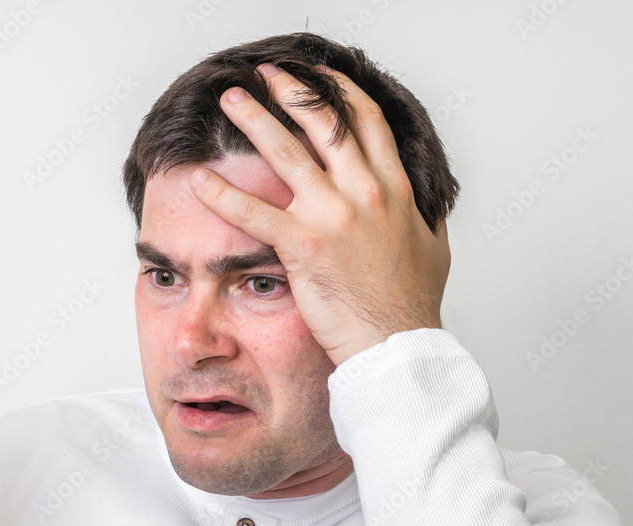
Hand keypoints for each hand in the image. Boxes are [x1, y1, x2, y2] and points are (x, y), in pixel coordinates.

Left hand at [188, 63, 449, 366]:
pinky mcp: (303, 245)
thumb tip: (422, 207)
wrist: (397, 343)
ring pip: (286, 152)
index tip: (319, 75)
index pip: (366, 121)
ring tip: (230, 100)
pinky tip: (199, 181)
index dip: (340, 91)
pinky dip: (222, 194)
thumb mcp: (433, 248)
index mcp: (395, 188)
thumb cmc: (412, 303)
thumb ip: (423, 218)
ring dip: (254, 119)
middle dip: (291, 91)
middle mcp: (365, 191)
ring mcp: (333, 215)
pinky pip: (253, 212)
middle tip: (266, 75)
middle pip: (323, 122)